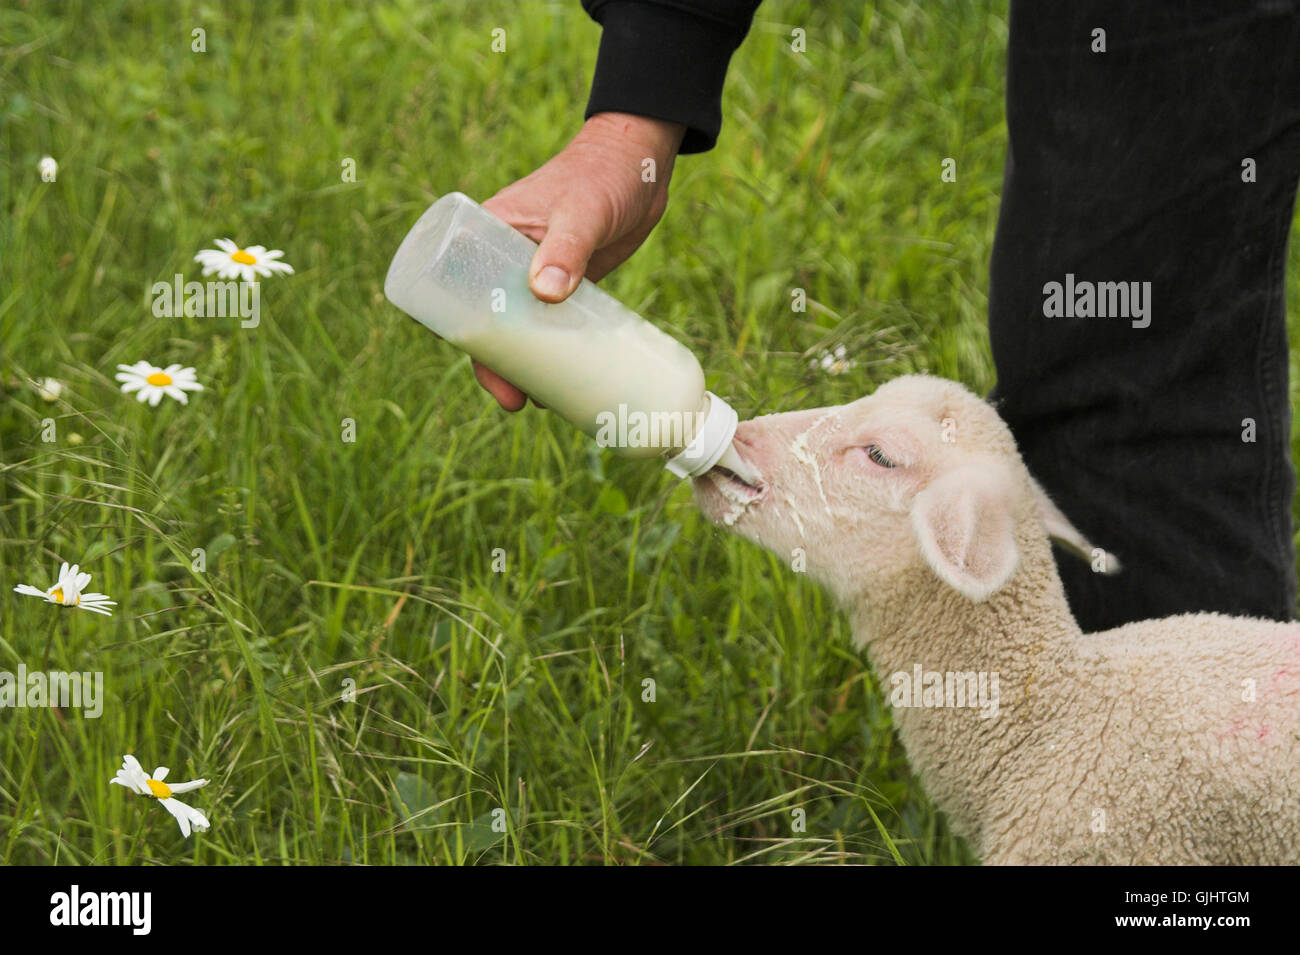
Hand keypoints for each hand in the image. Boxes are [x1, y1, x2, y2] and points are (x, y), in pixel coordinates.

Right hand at [475, 111, 686, 410]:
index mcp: (486, 234)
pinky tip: (566, 384)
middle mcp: (504, 258)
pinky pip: (553, 326)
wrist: (642, 166)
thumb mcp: (581, 212)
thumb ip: (565, 248)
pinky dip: (555, 354)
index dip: (455, 330)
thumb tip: (543, 294)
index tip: (472, 362)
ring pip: (520, 329)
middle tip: (514, 401)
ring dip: (525, 366)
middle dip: (495, 364)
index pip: (453, 287)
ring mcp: (536, 274)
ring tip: (540, 404)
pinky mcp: (568, 284)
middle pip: (486, 321)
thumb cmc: (602, 175)